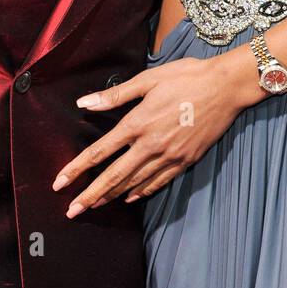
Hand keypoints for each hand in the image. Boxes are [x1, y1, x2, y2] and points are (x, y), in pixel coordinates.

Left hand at [53, 49, 259, 213]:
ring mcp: (170, 156)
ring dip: (113, 196)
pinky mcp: (186, 160)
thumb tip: (84, 103)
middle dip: (90, 195)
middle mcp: (151, 144)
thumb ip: (115, 95)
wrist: (226, 87)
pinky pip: (160, 181)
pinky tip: (132, 197)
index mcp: (138, 123)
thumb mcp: (148, 79)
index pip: (99, 152)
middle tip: (71, 211)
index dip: (77, 169)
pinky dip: (143, 191)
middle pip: (114, 176)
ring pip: (136, 182)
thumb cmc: (187, 76)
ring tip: (95, 206)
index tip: (59, 182)